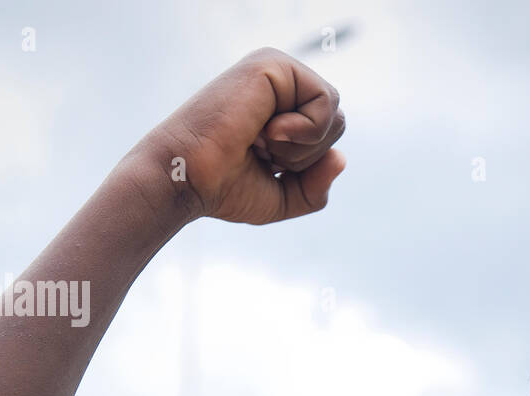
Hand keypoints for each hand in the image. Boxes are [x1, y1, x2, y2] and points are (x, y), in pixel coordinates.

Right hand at [141, 46, 346, 224]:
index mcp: (282, 107)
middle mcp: (281, 84)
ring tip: (260, 140)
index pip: (330, 135)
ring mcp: (276, 71)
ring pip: (334, 113)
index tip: (264, 164)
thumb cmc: (226, 188)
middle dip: (308, 155)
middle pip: (337, 123)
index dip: (307, 165)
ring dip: (303, 146)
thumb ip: (317, 186)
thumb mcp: (284, 197)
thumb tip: (342, 158)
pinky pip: (326, 100)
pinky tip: (267, 130)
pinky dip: (305, 130)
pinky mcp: (272, 65)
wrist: (188, 179)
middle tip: (262, 153)